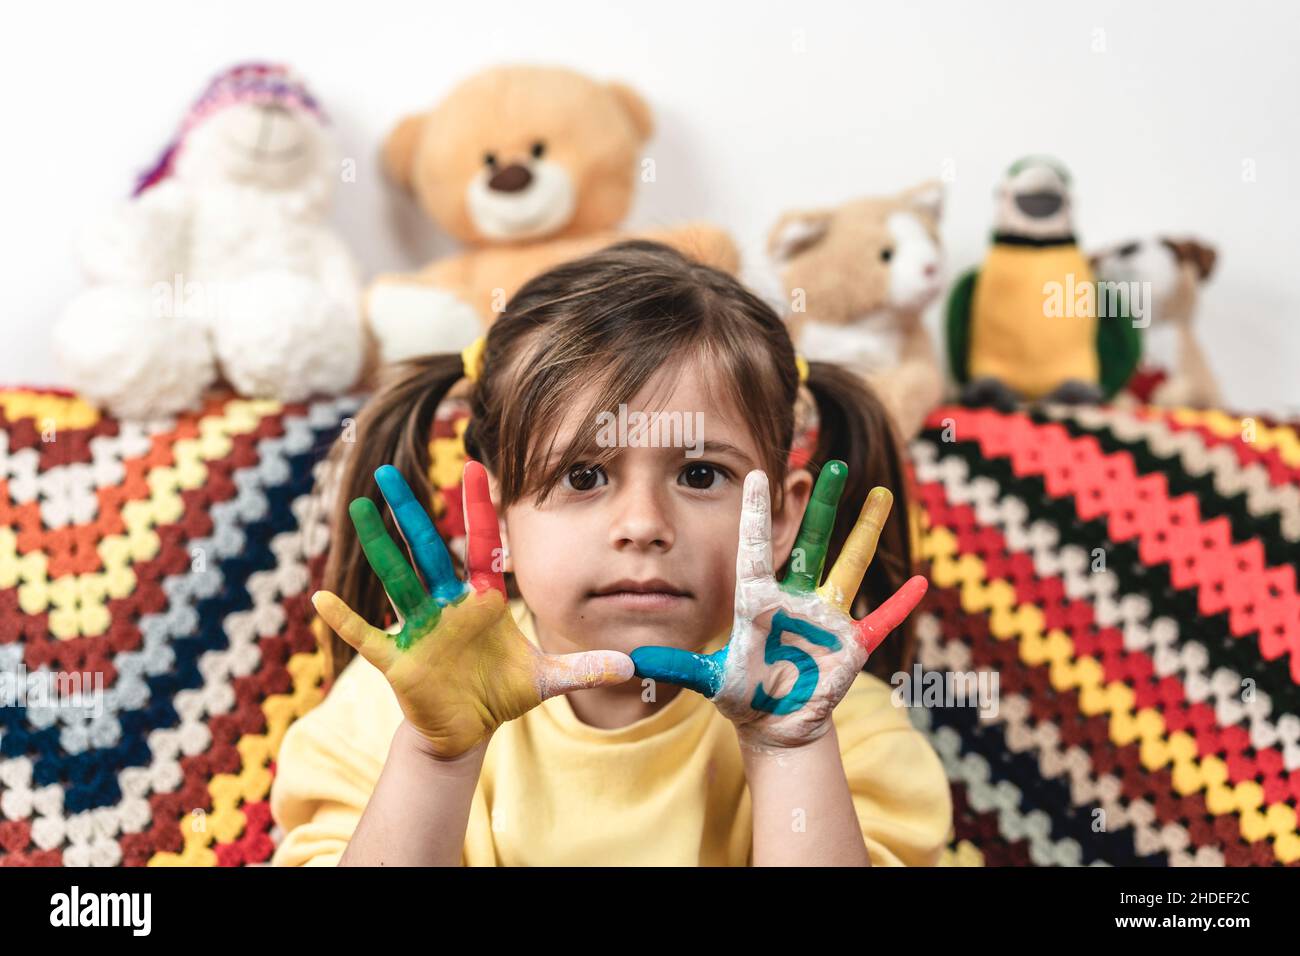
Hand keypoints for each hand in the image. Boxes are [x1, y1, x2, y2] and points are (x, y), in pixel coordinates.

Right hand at [312, 461, 634, 758]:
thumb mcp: (547, 679)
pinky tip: (323, 598)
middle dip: (409, 511)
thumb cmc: (501, 693)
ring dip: (377, 547)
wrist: (468, 729)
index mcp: (482, 599)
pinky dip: (348, 619)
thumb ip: (585, 667)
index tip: (475, 465)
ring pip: (396, 580)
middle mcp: (447, 606)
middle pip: (427, 550)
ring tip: (355, 509)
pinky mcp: (400, 660)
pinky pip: (370, 636)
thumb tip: (630, 663)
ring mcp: (420, 629)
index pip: (482, 544)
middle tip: (385, 471)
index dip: (479, 508)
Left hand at [631, 462, 926, 749]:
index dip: (757, 513)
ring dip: (866, 532)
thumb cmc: (742, 693)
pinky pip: (881, 621)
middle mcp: (795, 598)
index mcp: (759, 600)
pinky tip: (921, 583)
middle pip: (811, 542)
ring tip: (883, 494)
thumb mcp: (709, 678)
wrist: (774, 722)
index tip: (756, 473)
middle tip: (831, 465)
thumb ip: (677, 665)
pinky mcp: (850, 644)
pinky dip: (900, 605)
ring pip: (849, 565)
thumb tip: (634, 659)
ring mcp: (825, 618)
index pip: (757, 548)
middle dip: (821, 505)